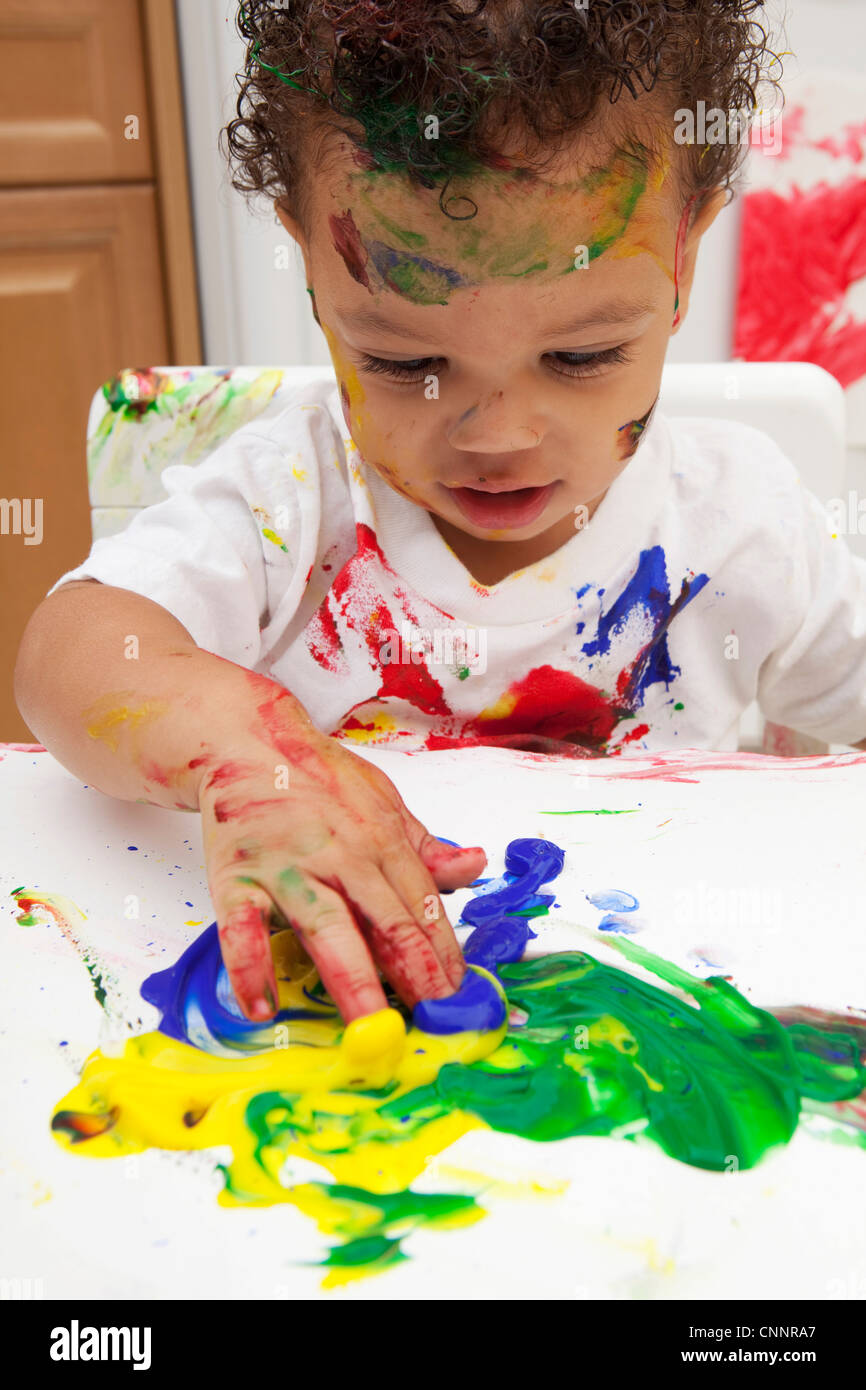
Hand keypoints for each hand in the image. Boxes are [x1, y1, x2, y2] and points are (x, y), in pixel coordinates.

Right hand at [196, 690, 485, 1024]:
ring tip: (370, 1025)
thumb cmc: (317, 776)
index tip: (458, 992)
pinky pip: (240, 929)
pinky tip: (261, 1006)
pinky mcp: (235, 877)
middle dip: (413, 971)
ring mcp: (286, 867)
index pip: (420, 903)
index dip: (442, 950)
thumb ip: (424, 846)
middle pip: (384, 919)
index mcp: (380, 838)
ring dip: (350, 978)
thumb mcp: (383, 801)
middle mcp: (339, 855)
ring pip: (326, 927)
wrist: (246, 740)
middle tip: (432, 1017)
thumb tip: (476, 865)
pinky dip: (247, 967)